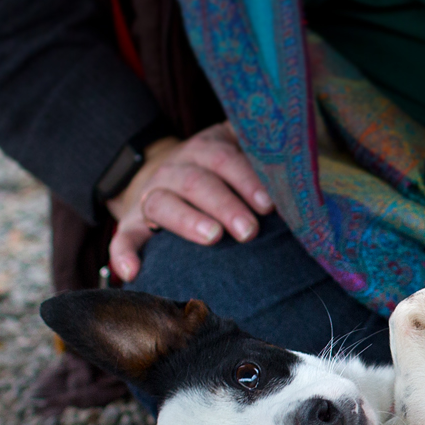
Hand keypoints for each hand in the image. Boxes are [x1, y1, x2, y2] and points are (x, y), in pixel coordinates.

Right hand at [106, 121, 274, 281]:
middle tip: (249, 231)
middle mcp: (177, 170)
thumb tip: (301, 163)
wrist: (173, 176)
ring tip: (212, 238)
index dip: (245, 179)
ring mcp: (153, 195)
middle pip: (196, 182)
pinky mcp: (135, 222)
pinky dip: (123, 253)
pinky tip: (131, 273)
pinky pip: (124, 236)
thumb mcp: (242, 153)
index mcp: (206, 152)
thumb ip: (264, 157)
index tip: (268, 204)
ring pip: (162, 203)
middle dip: (224, 204)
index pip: (223, 159)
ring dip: (187, 221)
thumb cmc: (227, 175)